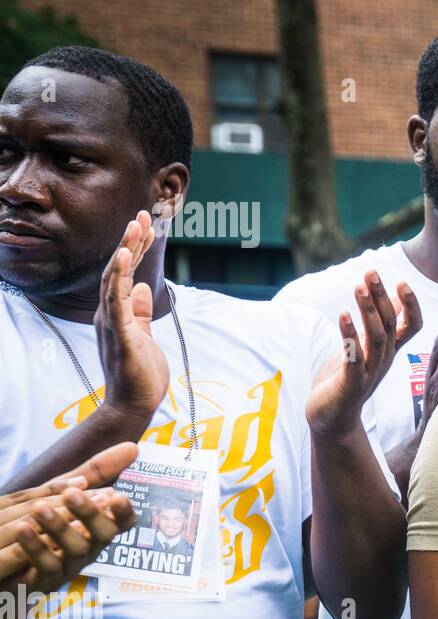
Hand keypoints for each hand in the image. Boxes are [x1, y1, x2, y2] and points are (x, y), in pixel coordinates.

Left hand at [0, 443, 138, 593]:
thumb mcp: (66, 494)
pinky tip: (22, 528)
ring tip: (38, 508)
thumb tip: (132, 447)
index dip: (124, 512)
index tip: (118, 497)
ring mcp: (69, 566)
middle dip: (90, 514)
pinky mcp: (43, 581)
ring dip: (59, 527)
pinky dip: (36, 547)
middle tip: (73, 494)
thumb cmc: (46, 525)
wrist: (11, 561)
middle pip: (103, 535)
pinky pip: (45, 566)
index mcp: (98, 527)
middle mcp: (90, 547)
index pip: (123, 522)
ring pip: (75, 550)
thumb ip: (96, 473)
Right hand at [95, 211, 168, 422]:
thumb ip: (140, 312)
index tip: (146, 225)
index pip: (125, 273)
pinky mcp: (120, 334)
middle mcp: (109, 313)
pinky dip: (118, 279)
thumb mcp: (144, 335)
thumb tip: (140, 287)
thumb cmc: (139, 372)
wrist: (133, 404)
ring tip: (135, 226)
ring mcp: (112, 322)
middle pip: (118, 270)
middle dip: (131, 241)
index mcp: (116, 312)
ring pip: (114, 280)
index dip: (135, 248)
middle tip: (143, 214)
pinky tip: (123, 258)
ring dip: (125, 252)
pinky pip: (116, 302)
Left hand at [307, 271, 421, 435]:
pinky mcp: (351, 384)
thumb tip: (394, 299)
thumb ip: (382, 325)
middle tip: (371, 273)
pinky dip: (350, 335)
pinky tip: (343, 315)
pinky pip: (354, 358)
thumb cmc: (347, 381)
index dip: (411, 305)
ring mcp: (369, 373)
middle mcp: (384, 361)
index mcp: (389, 352)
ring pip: (376, 338)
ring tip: (359, 287)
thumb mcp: (366, 348)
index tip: (402, 282)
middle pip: (391, 325)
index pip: (411, 325)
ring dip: (368, 311)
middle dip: (382, 297)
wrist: (332, 420)